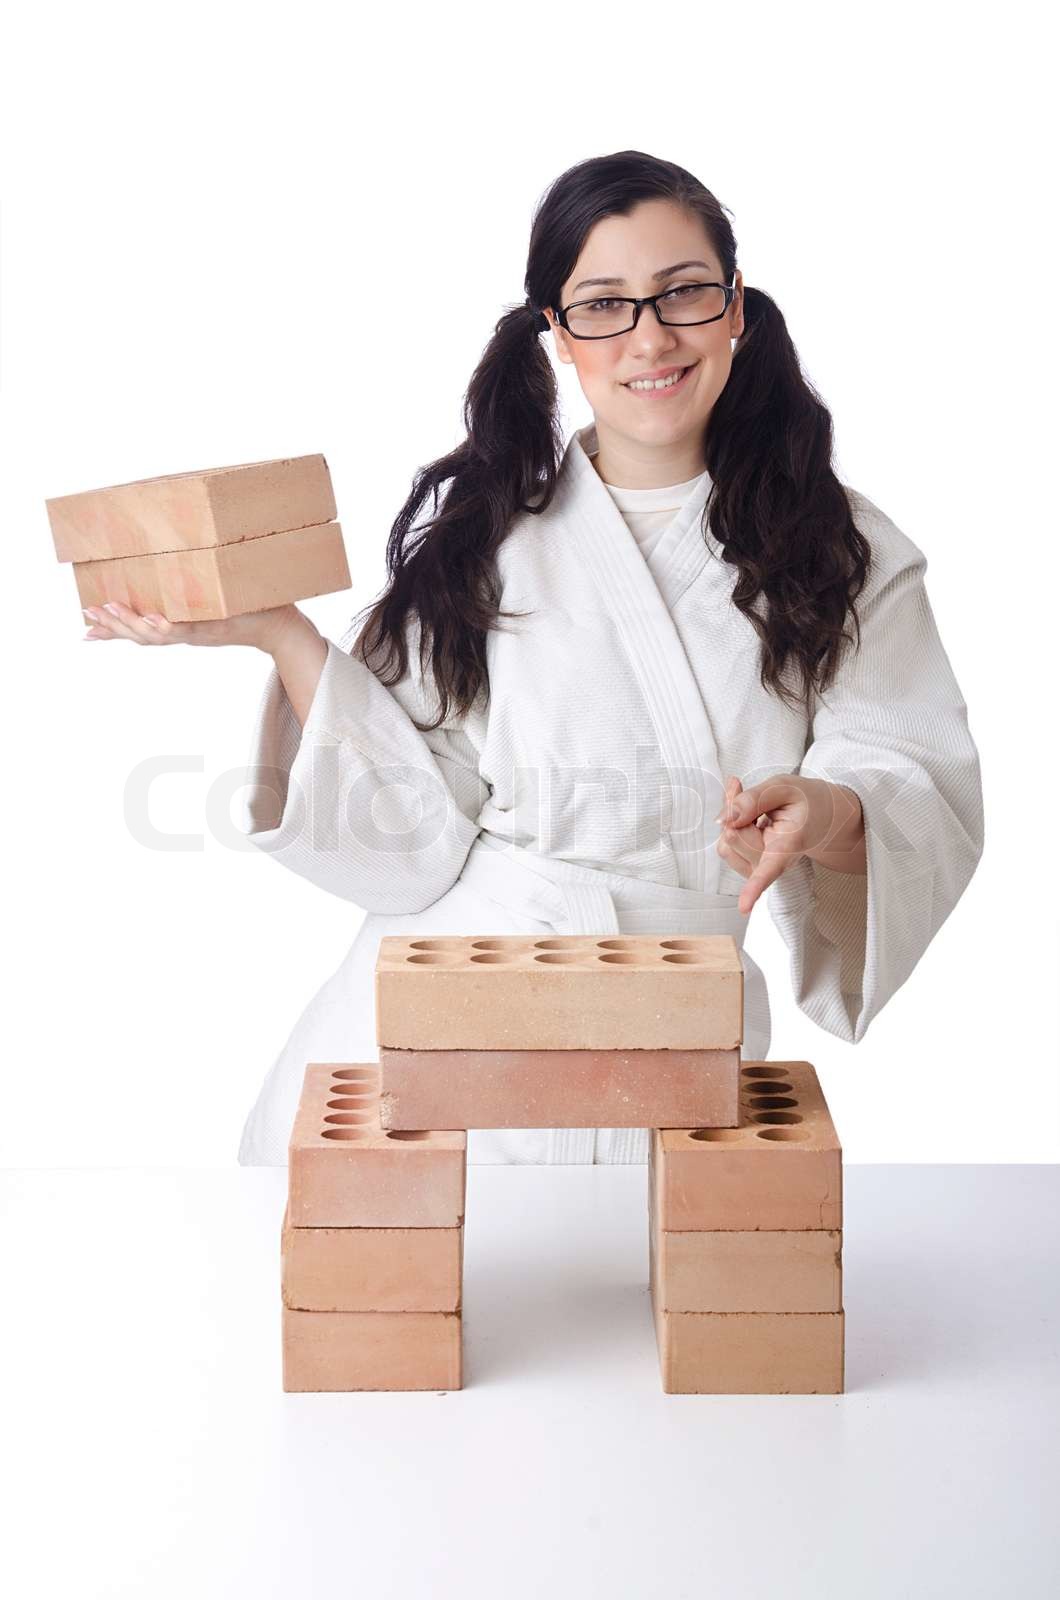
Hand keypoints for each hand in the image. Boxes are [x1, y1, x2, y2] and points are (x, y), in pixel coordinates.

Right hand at [81, 599, 305, 652]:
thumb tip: (178, 570)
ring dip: (132, 624)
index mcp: (180, 627)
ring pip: (158, 635)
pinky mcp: (218, 627)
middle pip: (140, 636)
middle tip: (88, 613)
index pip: (139, 633)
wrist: (282, 626)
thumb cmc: (247, 608)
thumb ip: (193, 592)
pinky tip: (156, 620)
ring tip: (110, 609)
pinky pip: (190, 629)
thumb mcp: (213, 602)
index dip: (112, 632)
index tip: (85, 630)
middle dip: (113, 626)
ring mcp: (200, 631)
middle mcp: (186, 633)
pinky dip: (171, 627)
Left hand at [715, 773, 865, 914]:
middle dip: (732, 810)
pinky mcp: (749, 866)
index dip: (755, 887)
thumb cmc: (806, 802)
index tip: (744, 907)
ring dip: (730, 819)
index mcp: (790, 845)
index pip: (771, 868)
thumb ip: (755, 798)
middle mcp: (775, 863)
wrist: (821, 816)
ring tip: (748, 803)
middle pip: (735, 838)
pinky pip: (726, 847)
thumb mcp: (785, 787)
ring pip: (727, 845)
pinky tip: (743, 814)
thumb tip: (726, 818)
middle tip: (739, 786)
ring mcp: (760, 868)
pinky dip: (729, 825)